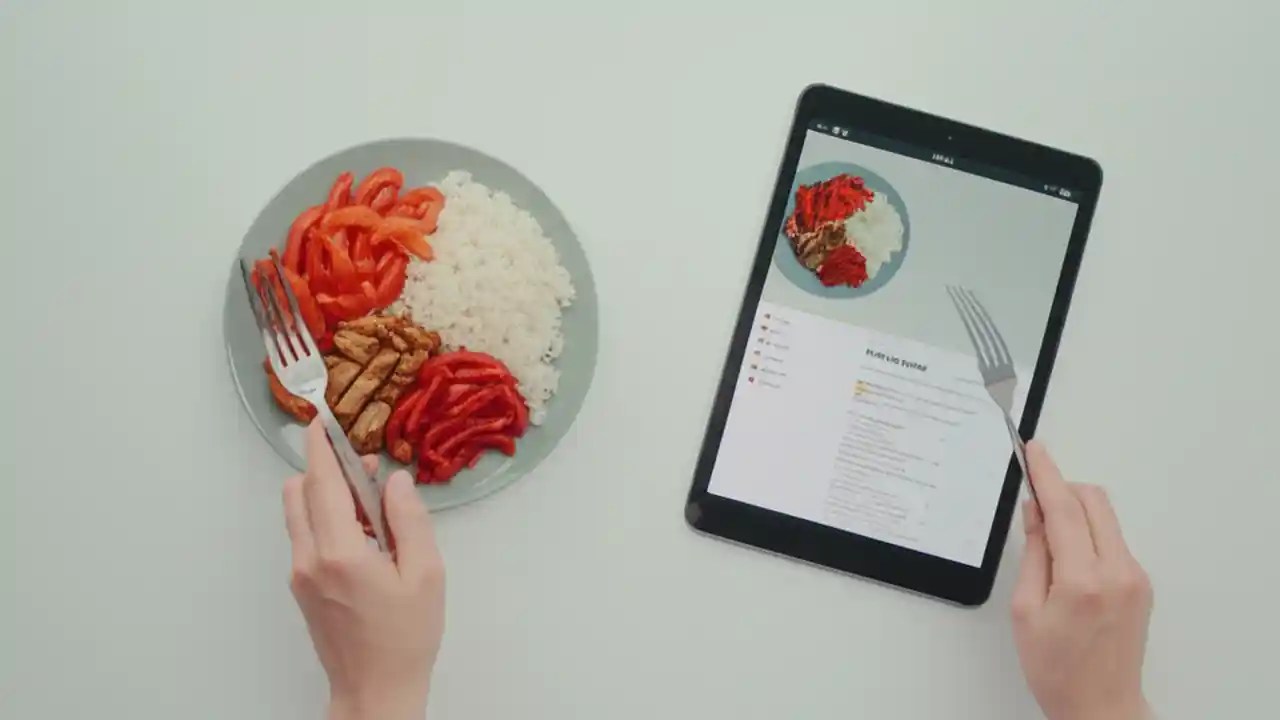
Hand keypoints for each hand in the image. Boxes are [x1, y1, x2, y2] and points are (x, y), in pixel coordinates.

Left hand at [283, 420, 444, 719]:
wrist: (374, 689)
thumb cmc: (405, 638)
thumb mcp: (425, 574)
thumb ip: (410, 520)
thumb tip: (395, 480)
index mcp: (341, 553)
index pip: (321, 484)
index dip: (320, 448)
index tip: (321, 421)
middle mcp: (310, 559)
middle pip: (299, 493)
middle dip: (327, 471)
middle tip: (367, 472)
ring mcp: (300, 575)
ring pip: (299, 514)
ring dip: (325, 496)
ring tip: (370, 509)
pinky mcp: (301, 587)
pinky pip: (305, 537)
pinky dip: (326, 520)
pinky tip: (363, 537)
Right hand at [1011, 441, 1152, 719]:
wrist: (1100, 706)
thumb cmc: (1057, 669)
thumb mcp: (1026, 610)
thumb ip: (1034, 553)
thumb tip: (1036, 512)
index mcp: (1082, 580)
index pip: (1065, 510)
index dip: (1047, 474)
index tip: (1035, 450)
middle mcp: (1118, 573)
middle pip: (1093, 502)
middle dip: (1063, 491)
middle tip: (1034, 502)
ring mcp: (1135, 577)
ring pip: (1105, 518)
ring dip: (1076, 513)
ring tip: (1048, 542)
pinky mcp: (1142, 584)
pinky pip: (1112, 541)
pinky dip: (1089, 535)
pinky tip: (1068, 561)